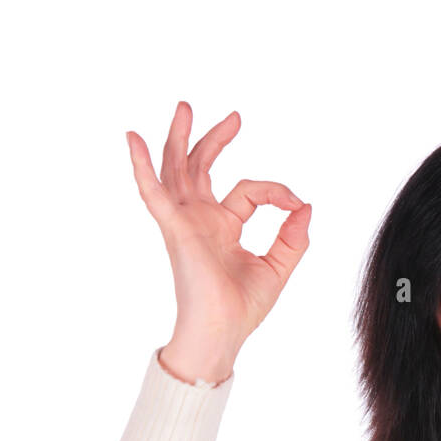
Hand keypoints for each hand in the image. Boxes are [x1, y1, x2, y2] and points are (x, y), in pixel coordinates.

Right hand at [125, 101, 310, 380]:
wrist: (220, 333)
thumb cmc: (242, 308)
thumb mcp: (278, 267)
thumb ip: (293, 237)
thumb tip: (306, 206)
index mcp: (223, 226)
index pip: (250, 191)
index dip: (277, 192)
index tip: (297, 203)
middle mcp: (201, 220)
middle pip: (202, 168)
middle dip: (215, 140)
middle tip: (235, 118)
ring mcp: (185, 222)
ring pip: (177, 170)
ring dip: (179, 138)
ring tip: (184, 107)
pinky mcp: (175, 229)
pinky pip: (153, 192)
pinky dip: (143, 166)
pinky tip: (134, 139)